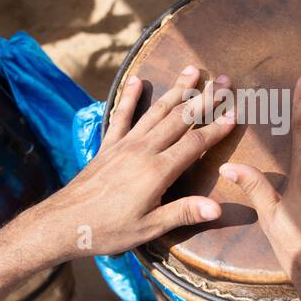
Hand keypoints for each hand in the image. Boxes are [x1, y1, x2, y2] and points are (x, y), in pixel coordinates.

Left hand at [41, 66, 237, 257]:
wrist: (64, 223)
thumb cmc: (109, 230)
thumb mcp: (149, 228)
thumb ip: (184, 213)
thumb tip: (218, 208)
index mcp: (157, 171)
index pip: (195, 144)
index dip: (216, 128)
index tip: (235, 112)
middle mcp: (142, 150)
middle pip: (179, 118)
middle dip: (204, 99)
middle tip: (223, 80)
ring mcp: (124, 144)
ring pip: (155, 111)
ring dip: (176, 90)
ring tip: (192, 70)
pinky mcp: (108, 145)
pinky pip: (121, 115)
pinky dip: (130, 96)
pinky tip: (138, 80)